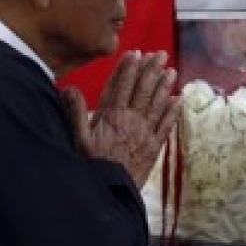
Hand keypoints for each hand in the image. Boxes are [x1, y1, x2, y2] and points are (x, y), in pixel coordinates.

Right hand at [62, 51, 177, 186]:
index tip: (135, 53)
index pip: (121, 86)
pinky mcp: (154, 147)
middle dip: (151, 70)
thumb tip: (67, 88)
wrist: (110, 192)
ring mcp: (145, 133)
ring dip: (164, 86)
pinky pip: (165, 125)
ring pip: (157, 104)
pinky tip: (178, 99)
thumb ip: (74, 112)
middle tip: (160, 54)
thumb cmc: (91, 166)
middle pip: (143, 90)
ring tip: (171, 70)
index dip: (128, 69)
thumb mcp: (77, 140)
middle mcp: (131, 121)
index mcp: (112, 116)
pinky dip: (172, 111)